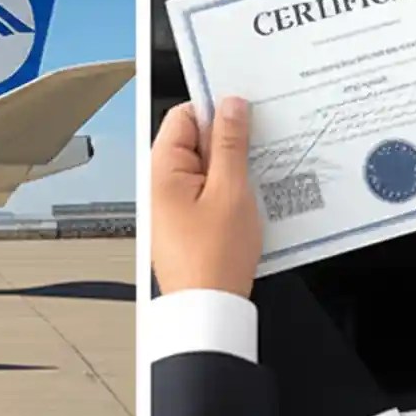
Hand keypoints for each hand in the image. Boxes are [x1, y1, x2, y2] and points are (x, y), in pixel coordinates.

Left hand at [151, 97, 262, 297]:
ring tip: (251, 183)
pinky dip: (229, 188)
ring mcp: (173, 202)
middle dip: (228, 141)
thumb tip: (231, 106)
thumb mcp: (231, 191)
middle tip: (254, 154)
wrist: (209, 309)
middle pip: (196, 139)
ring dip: (232, 167)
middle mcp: (161, 183)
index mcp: (162, 169)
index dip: (216, 111)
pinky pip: (208, 188)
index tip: (245, 116)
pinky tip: (246, 201)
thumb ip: (230, 143)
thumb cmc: (213, 260)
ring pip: (206, 165)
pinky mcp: (186, 219)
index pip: (184, 115)